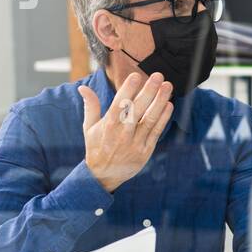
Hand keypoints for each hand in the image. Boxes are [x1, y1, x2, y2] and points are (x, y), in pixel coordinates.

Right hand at [79, 71, 173, 191]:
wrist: (103, 175)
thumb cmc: (96, 147)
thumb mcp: (89, 128)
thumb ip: (90, 106)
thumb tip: (83, 88)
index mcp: (108, 125)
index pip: (119, 104)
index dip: (128, 90)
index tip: (136, 75)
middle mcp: (122, 133)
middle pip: (137, 109)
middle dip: (149, 91)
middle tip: (158, 76)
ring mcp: (135, 142)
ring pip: (150, 119)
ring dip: (160, 102)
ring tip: (167, 87)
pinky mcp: (145, 150)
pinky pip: (156, 131)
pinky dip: (163, 118)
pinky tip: (169, 105)